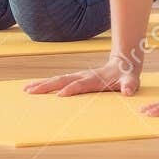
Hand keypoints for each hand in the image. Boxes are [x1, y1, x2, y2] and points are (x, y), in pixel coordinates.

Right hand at [23, 56, 139, 96]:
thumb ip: (129, 85)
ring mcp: (77, 76)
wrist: (122, 63)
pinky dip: (45, 84)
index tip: (60, 95)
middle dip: (47, 86)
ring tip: (27, 89)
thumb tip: (127, 91)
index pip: (80, 85)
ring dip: (42, 84)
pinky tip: (34, 87)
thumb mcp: (131, 81)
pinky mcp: (74, 78)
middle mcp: (83, 76)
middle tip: (32, 91)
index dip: (71, 89)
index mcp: (94, 79)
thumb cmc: (126, 76)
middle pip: (62, 80)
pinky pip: (58, 81)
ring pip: (57, 79)